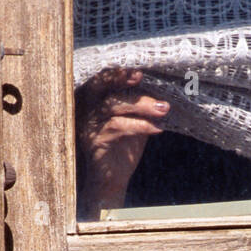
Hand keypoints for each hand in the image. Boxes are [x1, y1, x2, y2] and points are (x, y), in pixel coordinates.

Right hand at [75, 69, 168, 217]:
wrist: (113, 179)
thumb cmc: (123, 147)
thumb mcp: (134, 120)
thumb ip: (139, 103)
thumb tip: (161, 85)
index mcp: (94, 100)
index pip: (102, 79)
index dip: (117, 72)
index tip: (138, 71)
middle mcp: (86, 109)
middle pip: (102, 86)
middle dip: (120, 79)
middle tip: (141, 77)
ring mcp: (88, 124)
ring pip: (112, 105)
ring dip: (141, 105)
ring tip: (163, 109)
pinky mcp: (94, 139)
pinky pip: (118, 126)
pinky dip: (140, 125)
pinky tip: (157, 128)